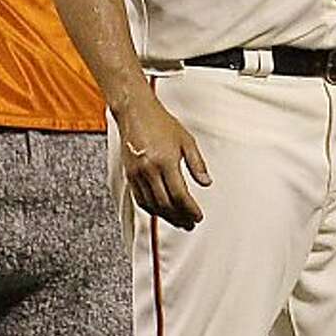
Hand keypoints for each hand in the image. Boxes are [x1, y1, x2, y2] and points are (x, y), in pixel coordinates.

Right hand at [116, 89, 210, 230]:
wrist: (135, 112)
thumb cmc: (161, 122)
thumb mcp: (186, 140)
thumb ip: (197, 163)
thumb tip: (206, 182)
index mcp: (165, 161)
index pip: (179, 195)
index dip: (190, 209)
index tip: (198, 216)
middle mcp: (149, 170)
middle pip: (165, 204)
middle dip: (179, 217)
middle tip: (190, 223)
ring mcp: (137, 173)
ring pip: (151, 204)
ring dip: (166, 216)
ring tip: (178, 221)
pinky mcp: (129, 174)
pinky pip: (140, 198)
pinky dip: (151, 209)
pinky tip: (160, 211)